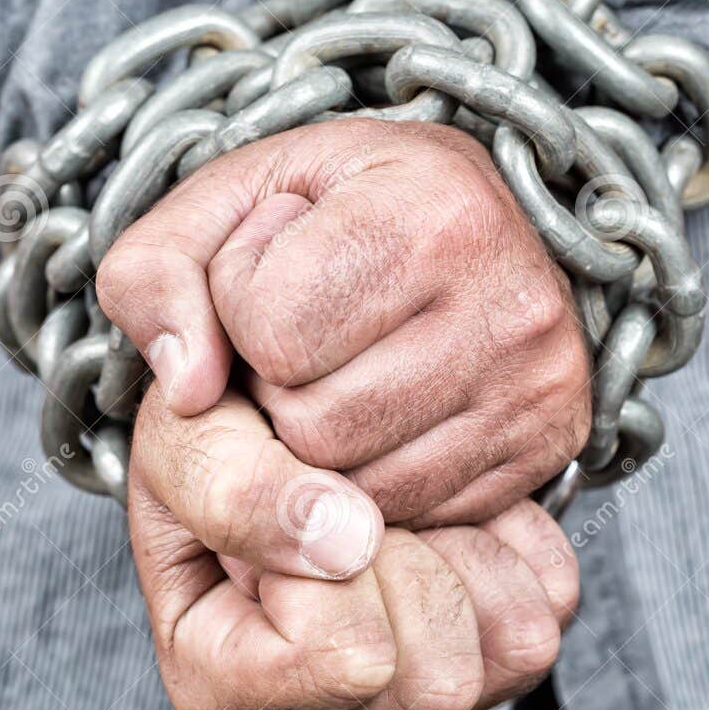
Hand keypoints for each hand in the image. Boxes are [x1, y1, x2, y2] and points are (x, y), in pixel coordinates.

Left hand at [97, 118, 590, 525]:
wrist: (468, 212)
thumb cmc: (342, 202)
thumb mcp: (230, 199)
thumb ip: (156, 272)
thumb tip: (184, 393)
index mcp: (431, 206)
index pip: (272, 332)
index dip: (240, 314)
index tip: (274, 273)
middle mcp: (508, 297)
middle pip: (315, 428)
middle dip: (278, 393)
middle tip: (304, 338)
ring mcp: (539, 378)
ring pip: (363, 488)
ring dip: (322, 446)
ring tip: (340, 371)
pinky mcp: (552, 438)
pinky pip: (418, 511)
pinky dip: (376, 477)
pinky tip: (384, 411)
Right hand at [127, 382, 577, 709]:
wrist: (275, 404)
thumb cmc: (217, 428)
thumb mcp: (184, 435)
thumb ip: (228, 484)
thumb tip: (341, 540)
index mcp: (222, 685)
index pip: (339, 660)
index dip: (332, 566)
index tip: (299, 498)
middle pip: (434, 679)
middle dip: (408, 561)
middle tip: (356, 501)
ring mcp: (414, 696)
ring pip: (505, 650)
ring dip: (464, 546)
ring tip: (399, 505)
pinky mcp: (492, 651)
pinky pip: (550, 600)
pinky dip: (513, 536)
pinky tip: (447, 511)